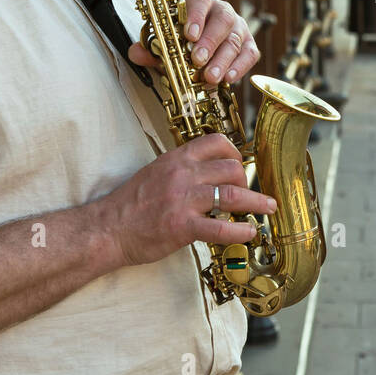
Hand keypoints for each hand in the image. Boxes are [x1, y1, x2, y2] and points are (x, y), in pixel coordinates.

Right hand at [104, 135, 273, 266]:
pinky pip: (220, 226)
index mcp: (176, 159)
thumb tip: (209, 173)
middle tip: (251, 193)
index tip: (241, 165)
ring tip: (267, 209)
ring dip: (256, 202)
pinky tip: (249, 232)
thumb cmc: (131, 204)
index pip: (216, 142)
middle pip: (231, 168)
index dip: (236, 152)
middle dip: (247, 181)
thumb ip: (182, 170)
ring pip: (232, 194)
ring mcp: (183, 199)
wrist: (108, 228)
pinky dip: (240, 230)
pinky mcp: (182, 226)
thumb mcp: (156, 172)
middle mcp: (182, 174)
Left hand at [128, 0, 259, 84]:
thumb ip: (151, 48)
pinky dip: (240, 67)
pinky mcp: (249, 45)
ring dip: (223, 59)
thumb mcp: (165, 44)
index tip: (189, 35)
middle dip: (210, 41)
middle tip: (198, 60)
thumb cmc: (183, 43)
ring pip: (235, 39)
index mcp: (199, 3)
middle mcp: (221, 11)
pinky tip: (228, 78)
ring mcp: (238, 28)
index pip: (199, 1)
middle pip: (222, 20)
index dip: (196, 16)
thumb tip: (135, 53)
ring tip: (210, 77)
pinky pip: (250, 54)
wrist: (202, 50)